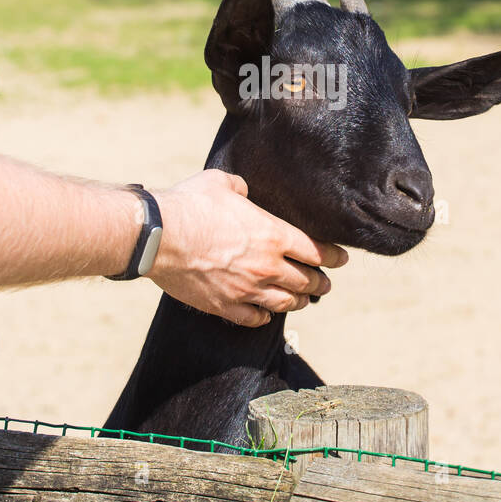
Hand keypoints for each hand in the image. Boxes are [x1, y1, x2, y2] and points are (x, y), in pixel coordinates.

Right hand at [147, 169, 346, 326]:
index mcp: (273, 235)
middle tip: (325, 284)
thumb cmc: (190, 205)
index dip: (332, 257)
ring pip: (285, 303)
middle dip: (320, 283)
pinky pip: (254, 318)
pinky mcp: (225, 306)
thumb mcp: (220, 183)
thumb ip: (239, 188)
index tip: (341, 260)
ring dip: (298, 302)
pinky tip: (266, 314)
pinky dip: (265, 317)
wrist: (159, 236)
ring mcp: (247, 290)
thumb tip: (242, 190)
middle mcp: (266, 266)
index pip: (315, 251)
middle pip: (306, 281)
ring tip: (303, 301)